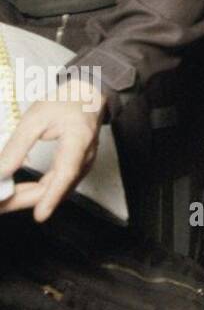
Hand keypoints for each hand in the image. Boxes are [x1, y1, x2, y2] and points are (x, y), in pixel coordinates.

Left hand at [0, 82, 105, 222]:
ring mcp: (82, 163)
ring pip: (56, 189)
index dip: (52, 195)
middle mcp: (84, 157)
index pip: (66, 172)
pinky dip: (37, 191)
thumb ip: (18, 146)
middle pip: (57, 187)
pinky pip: (56, 184)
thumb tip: (0, 171)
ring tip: (4, 201)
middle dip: (27, 201)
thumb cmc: (67, 102)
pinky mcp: (75, 166)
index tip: (40, 215)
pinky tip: (18, 192)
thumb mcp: (36, 118)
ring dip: (29, 198)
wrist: (89, 94)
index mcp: (78, 139)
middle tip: (0, 205)